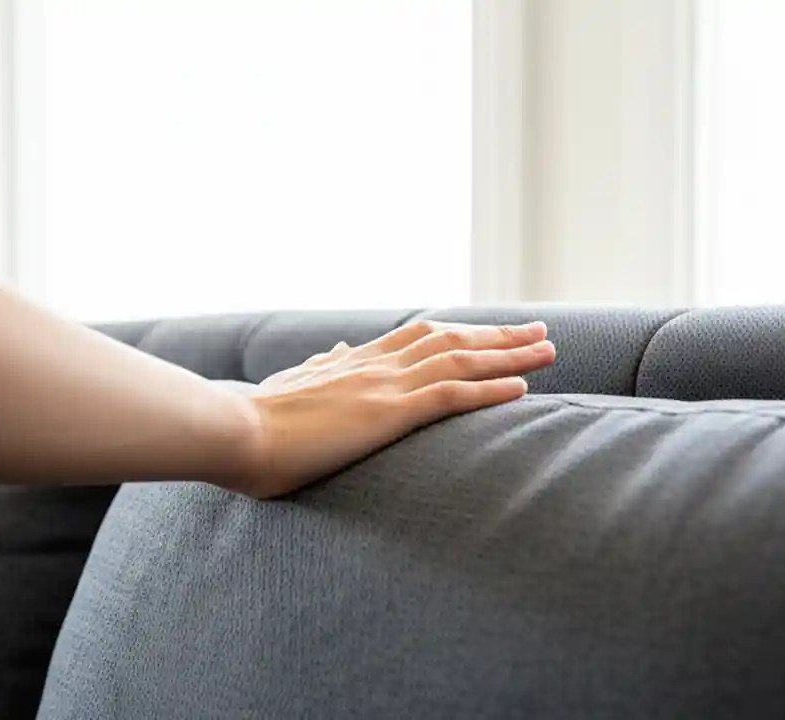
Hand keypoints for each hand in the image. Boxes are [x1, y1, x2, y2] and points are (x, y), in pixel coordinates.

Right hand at [233, 320, 554, 497]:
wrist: (235, 432)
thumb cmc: (253, 422)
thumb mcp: (289, 384)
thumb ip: (317, 365)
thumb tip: (336, 346)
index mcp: (355, 360)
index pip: (420, 338)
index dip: (460, 333)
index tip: (490, 331)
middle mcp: (377, 364)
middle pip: (452, 340)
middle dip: (500, 336)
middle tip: (540, 331)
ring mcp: (385, 385)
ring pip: (462, 360)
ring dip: (510, 354)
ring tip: (549, 349)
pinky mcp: (388, 411)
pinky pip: (452, 395)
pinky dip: (491, 390)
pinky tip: (523, 387)